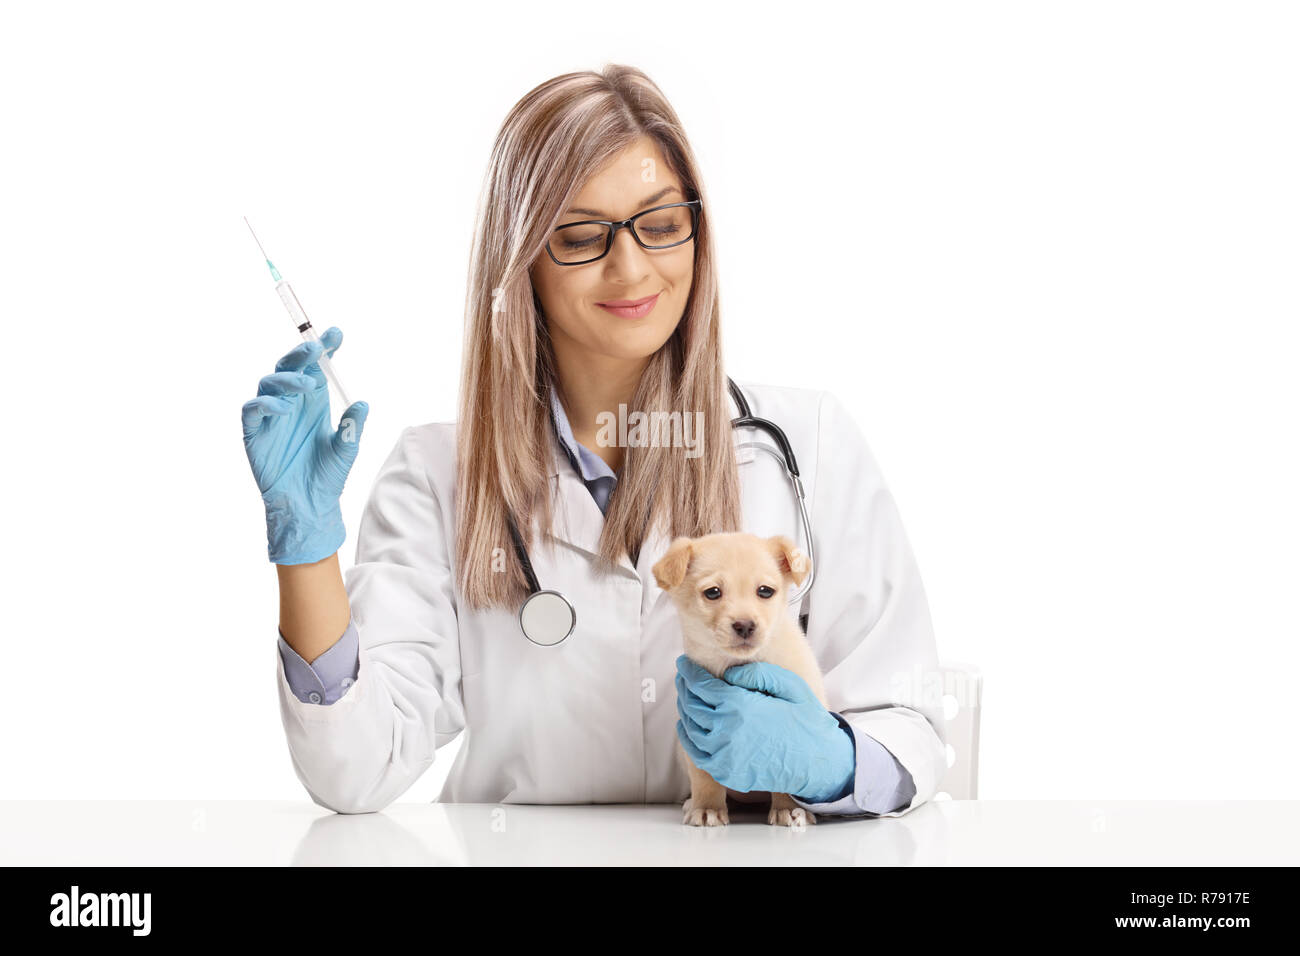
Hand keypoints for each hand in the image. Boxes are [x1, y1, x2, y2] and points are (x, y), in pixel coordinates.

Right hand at [241, 327, 368, 564]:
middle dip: (301, 354)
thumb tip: (363, 404)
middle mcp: (291, 403)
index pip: (316, 367)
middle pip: (289, 367)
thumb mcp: (346, 450)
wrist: (309, 505)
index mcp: (314, 401)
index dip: (323, 348)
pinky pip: (252, 410)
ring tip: (306, 384)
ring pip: (269, 382)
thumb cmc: (327, 476)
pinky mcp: (253, 433)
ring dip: (286, 378)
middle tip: (315, 347)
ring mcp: (271, 416)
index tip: (336, 334)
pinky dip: (266, 404)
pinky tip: (284, 407)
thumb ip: (352, 426)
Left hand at [675, 655, 854, 803]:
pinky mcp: (726, 773)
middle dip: (684, 687)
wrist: (819, 764)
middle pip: (691, 704)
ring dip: (685, 710)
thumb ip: (756, 673)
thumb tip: (728, 673)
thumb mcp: (788, 685)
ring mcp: (724, 755)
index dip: (689, 671)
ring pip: (690, 728)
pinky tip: (690, 726)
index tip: (683, 663)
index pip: (700, 685)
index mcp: (739, 706)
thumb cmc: (806, 721)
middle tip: (683, 677)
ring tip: (687, 698)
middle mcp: (725, 731)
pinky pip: (696, 753)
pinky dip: (687, 737)